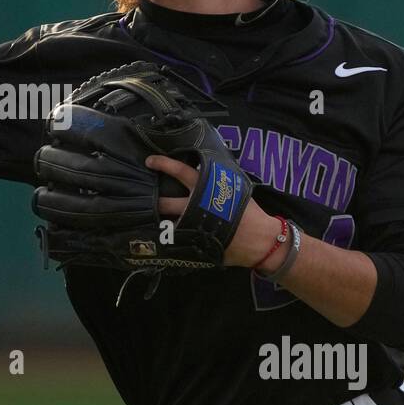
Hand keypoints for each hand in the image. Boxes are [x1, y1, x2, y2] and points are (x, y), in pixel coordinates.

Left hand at [144, 154, 280, 267]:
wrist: (260, 240)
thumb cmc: (249, 212)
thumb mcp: (235, 188)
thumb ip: (217, 180)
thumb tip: (204, 168)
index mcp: (206, 189)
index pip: (182, 172)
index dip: (165, 164)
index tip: (149, 161)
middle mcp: (195, 207)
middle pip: (167, 202)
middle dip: (155, 201)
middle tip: (143, 198)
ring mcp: (193, 227)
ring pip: (167, 223)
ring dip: (160, 222)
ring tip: (151, 221)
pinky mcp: (195, 244)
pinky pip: (177, 240)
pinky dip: (170, 239)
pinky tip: (164, 239)